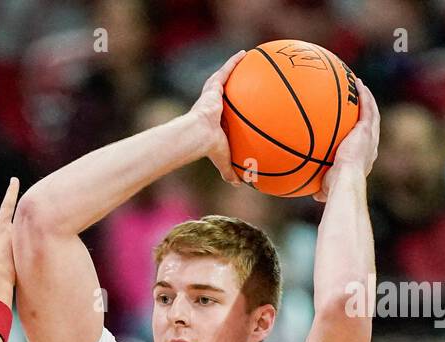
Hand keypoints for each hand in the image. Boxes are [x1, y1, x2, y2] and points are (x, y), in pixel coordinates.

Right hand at [189, 50, 246, 186]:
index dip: (229, 109)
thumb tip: (240, 185)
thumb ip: (230, 170)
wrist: (198, 135)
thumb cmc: (208, 147)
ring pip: (224, 77)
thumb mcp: (223, 159)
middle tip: (242, 80)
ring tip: (246, 58)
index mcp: (213, 120)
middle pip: (224, 92)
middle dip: (231, 85)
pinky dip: (235, 61)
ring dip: (232, 67)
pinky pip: (226, 70)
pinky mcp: (213, 87)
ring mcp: (212, 95)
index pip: (223, 113)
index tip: (237, 107)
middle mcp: (212, 105)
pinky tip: (245, 52)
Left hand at [315, 79, 378, 201]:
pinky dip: (363, 95)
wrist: (346, 180)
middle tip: (360, 101)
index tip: (355, 127)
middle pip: (370, 124)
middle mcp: (370, 145)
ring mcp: (370, 136)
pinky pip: (367, 107)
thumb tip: (314, 195)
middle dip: (366, 112)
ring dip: (366, 98)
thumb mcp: (326, 188)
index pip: (363, 143)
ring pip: (371, 112)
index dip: (361, 133)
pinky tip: (356, 83)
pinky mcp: (367, 128)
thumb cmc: (335, 188)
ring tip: (359, 86)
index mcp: (363, 158)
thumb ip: (321, 188)